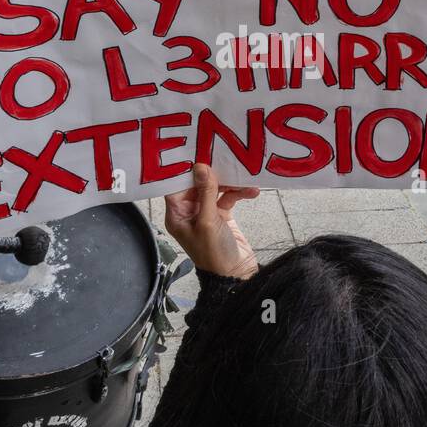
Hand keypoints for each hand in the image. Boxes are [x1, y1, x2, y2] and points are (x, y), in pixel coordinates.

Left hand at [163, 163, 258, 278]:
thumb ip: (206, 193)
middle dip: (211, 173)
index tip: (194, 152)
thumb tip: (200, 167)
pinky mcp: (222, 214)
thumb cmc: (214, 254)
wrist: (235, 274)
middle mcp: (189, 211)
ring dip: (229, 183)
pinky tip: (251, 191)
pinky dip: (238, 192)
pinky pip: (228, 196)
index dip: (183, 170)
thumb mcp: (209, 222)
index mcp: (177, 215)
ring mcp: (206, 212)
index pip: (175, 186)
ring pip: (214, 188)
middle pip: (196, 184)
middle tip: (222, 157)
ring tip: (242, 177)